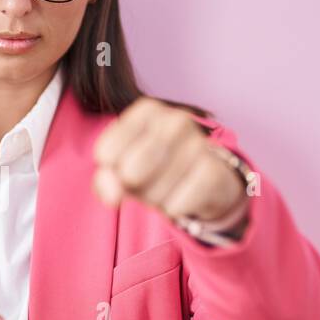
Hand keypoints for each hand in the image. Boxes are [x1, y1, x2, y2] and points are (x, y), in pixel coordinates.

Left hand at [91, 97, 247, 225]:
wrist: (206, 179)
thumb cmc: (155, 168)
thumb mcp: (122, 167)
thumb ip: (106, 178)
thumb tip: (111, 195)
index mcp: (148, 110)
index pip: (106, 152)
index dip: (110, 171)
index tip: (121, 166)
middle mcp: (176, 119)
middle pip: (129, 172)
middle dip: (131, 188)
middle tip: (145, 181)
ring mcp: (199, 143)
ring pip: (153, 192)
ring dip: (154, 200)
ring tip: (167, 187)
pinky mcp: (214, 171)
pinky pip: (176, 205)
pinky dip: (173, 209)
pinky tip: (183, 196)